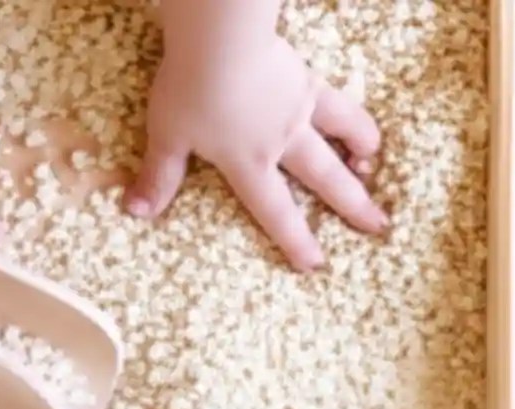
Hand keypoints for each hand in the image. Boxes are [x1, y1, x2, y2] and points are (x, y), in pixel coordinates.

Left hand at [127, 29, 385, 270]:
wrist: (220, 39)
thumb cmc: (189, 88)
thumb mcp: (167, 135)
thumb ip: (158, 176)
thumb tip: (135, 212)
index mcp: (248, 163)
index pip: (275, 211)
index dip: (296, 240)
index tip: (316, 264)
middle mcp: (282, 142)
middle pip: (325, 179)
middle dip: (353, 206)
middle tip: (379, 225)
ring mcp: (300, 108)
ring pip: (343, 135)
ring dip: (362, 151)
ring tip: (372, 164)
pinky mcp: (306, 77)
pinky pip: (337, 101)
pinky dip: (352, 114)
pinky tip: (358, 119)